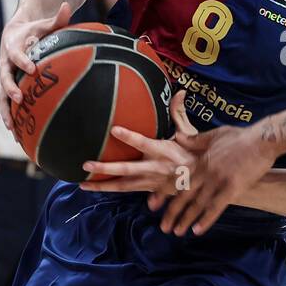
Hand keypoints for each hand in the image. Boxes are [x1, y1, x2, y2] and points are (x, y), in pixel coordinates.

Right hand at [0, 0, 72, 129]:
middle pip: (4, 77)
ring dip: (6, 111)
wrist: (14, 34)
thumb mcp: (44, 24)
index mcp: (14, 47)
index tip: (32, 68)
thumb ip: (57, 18)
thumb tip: (68, 5)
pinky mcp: (7, 87)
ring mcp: (5, 76)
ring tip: (12, 127)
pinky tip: (17, 135)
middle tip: (20, 98)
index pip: (16, 55)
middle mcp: (6, 63)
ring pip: (1, 96)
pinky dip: (11, 118)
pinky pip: (7, 104)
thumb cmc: (34, 30)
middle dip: (11, 88)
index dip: (23, 61)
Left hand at [78, 91, 198, 194]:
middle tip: (86, 165)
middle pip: (126, 169)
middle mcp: (154, 168)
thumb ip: (179, 113)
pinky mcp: (150, 191)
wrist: (203, 181)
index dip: (129, 136)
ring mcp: (151, 182)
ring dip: (103, 186)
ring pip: (123, 186)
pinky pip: (129, 191)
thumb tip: (179, 92)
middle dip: (105, 168)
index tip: (114, 129)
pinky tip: (98, 190)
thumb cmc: (194, 154)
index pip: (143, 142)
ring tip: (83, 184)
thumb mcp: (189, 133)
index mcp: (162, 151)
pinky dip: (113, 192)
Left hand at [155, 123, 282, 235]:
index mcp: (200, 160)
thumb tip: (178, 137)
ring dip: (186, 219)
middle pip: (184, 195)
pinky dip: (205, 220)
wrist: (263, 139)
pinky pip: (216, 207)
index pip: (177, 179)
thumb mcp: (214, 135)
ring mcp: (218, 180)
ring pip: (197, 204)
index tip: (152, 204)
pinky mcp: (233, 187)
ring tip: (177, 232)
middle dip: (172, 212)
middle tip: (163, 226)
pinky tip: (197, 230)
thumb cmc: (241, 136)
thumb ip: (195, 140)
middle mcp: (205, 172)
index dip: (163, 192)